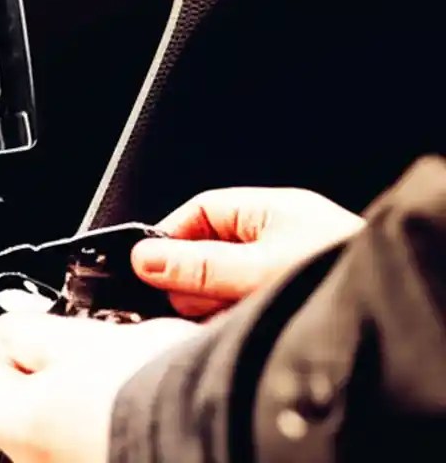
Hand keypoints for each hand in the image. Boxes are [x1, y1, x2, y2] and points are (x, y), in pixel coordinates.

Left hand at [0, 313, 198, 462]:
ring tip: (141, 389)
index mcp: (19, 426)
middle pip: (22, 416)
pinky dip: (121, 438)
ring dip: (92, 416)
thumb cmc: (163, 389)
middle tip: (100, 361)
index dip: (5, 353)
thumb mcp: (87, 336)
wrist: (239, 433)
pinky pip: (100, 452)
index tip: (36, 339)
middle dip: (52, 387)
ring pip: (66, 440)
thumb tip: (11, 333)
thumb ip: (32, 332)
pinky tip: (157, 418)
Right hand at [132, 187, 364, 316]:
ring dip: (217, 304)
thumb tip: (147, 259)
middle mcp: (280, 237)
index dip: (169, 237)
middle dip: (194, 279)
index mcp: (271, 211)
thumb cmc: (343, 279)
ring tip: (231, 316)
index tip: (148, 266)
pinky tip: (245, 329)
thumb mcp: (257, 271)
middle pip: (206, 251)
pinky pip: (243, 308)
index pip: (199, 212)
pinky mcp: (289, 302)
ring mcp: (286, 270)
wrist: (393, 312)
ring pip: (223, 284)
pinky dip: (237, 320)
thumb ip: (199, 266)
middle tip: (196, 299)